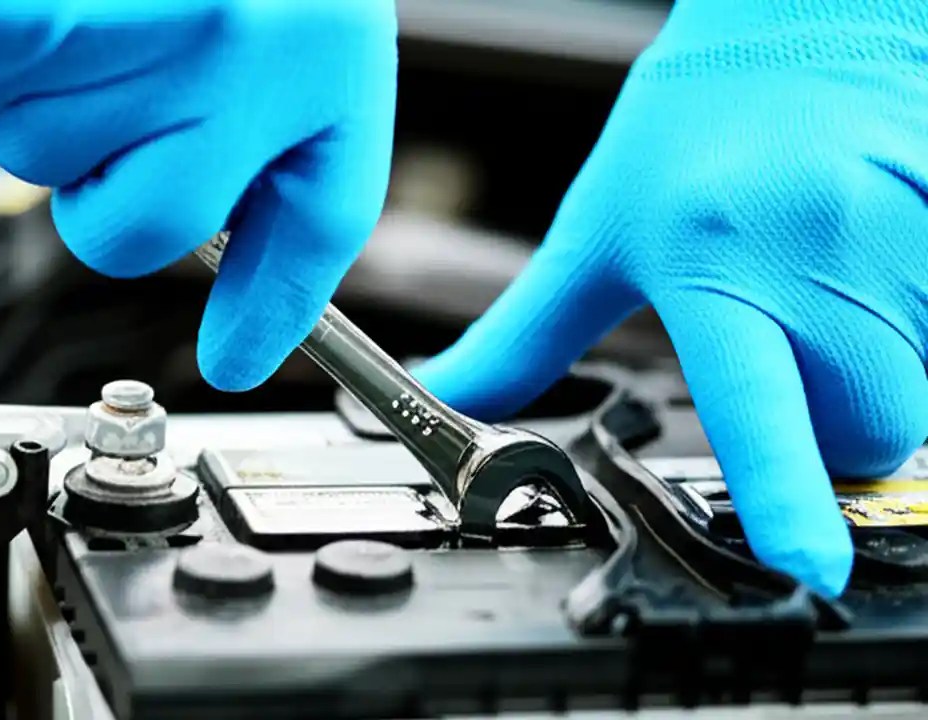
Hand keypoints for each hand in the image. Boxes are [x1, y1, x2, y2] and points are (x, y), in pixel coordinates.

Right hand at [0, 0, 395, 390]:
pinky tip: (29, 9)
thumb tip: (238, 357)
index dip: (149, 227)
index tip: (187, 260)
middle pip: (80, 198)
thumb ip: (294, 246)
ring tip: (98, 11)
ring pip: (11, 133)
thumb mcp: (333, 111)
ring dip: (35, 90)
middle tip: (137, 57)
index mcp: (292, 83)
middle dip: (97, 144)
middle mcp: (213, 40)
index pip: (163, 235)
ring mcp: (120, 5)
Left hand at [415, 1, 927, 596]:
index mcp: (717, 270)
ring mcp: (910, 247)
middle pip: (862, 436)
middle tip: (782, 356)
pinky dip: (911, 327)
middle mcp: (822, 262)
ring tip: (821, 289)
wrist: (805, 19)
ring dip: (872, 375)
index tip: (807, 573)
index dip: (781, 499)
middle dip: (826, 430)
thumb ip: (524, 337)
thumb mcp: (597, 233)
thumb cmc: (698, 121)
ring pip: (915, 392)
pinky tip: (868, 267)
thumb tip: (447, 399)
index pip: (754, 407)